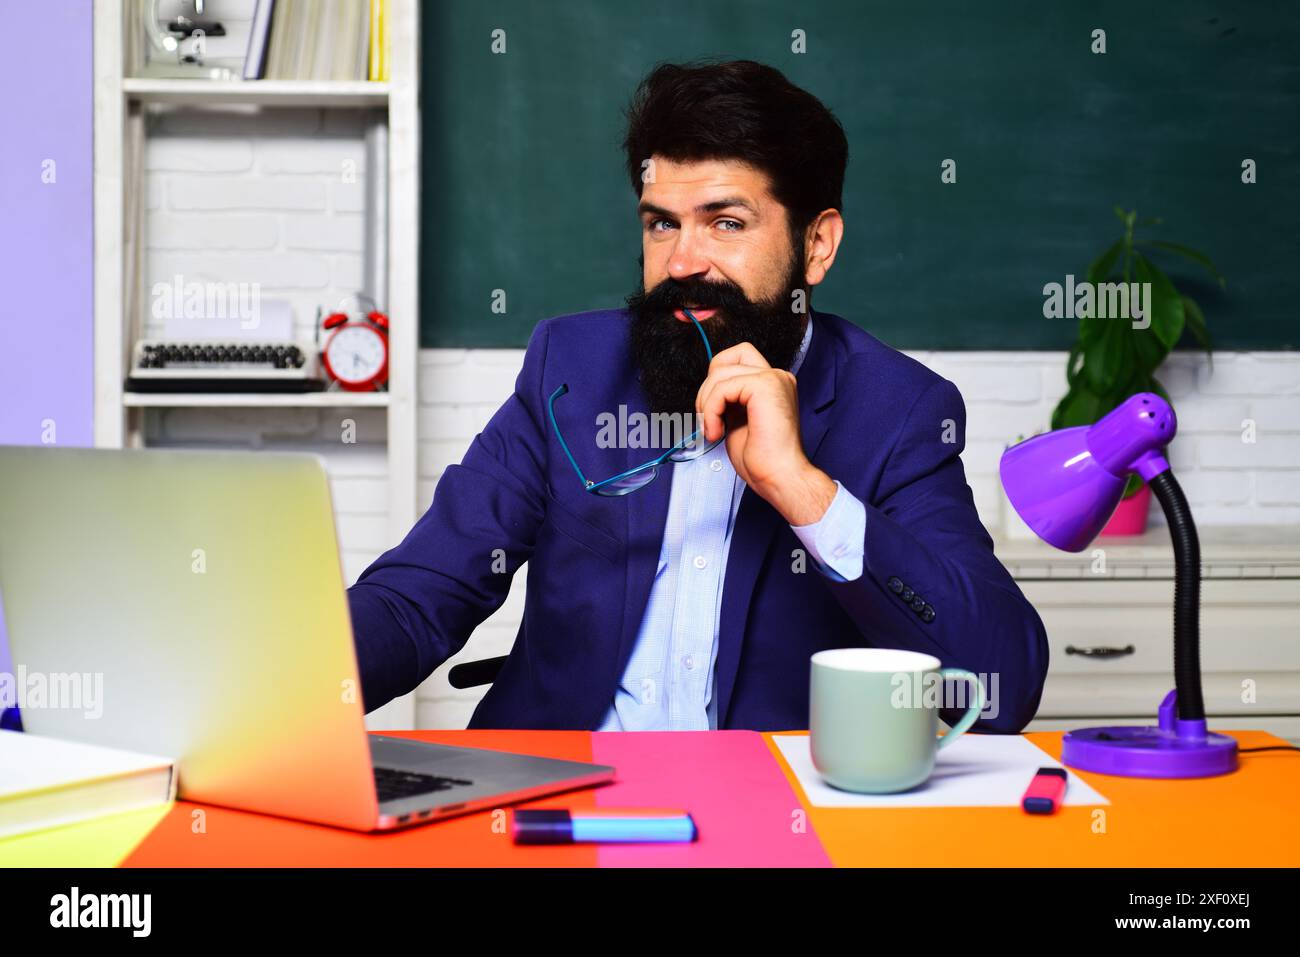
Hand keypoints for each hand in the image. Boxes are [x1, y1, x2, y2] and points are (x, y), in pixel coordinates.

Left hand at [694, 341, 836, 525]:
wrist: (779, 477)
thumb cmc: (762, 459)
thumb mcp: (739, 420)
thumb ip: (729, 400)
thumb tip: (708, 391)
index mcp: (772, 384)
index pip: (736, 358)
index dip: (716, 381)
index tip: (711, 411)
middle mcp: (776, 376)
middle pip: (726, 358)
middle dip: (708, 386)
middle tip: (707, 417)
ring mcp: (773, 379)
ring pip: (720, 372)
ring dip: (706, 403)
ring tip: (713, 429)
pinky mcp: (765, 386)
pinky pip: (722, 388)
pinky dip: (711, 410)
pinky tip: (717, 431)